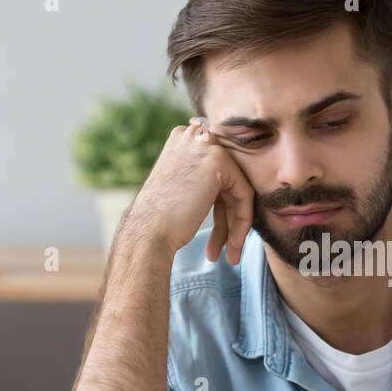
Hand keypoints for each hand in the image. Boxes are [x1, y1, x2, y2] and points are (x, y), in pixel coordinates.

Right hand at [121, 118, 254, 264]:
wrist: (147, 233)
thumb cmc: (159, 219)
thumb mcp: (180, 186)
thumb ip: (203, 178)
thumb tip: (229, 185)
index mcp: (183, 139)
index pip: (218, 172)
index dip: (222, 205)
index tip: (222, 234)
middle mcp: (194, 136)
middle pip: (229, 180)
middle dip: (229, 217)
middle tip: (228, 249)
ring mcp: (205, 145)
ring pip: (238, 189)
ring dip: (235, 226)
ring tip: (230, 255)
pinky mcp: (218, 160)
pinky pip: (244, 194)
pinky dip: (241, 221)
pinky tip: (233, 244)